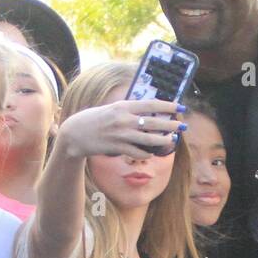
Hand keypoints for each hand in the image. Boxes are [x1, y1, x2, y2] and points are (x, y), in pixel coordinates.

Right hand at [57, 98, 182, 160]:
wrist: (75, 134)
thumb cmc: (93, 119)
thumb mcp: (111, 108)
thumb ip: (127, 109)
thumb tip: (144, 111)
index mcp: (123, 106)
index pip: (151, 104)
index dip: (168, 105)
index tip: (179, 106)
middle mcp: (124, 119)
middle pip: (154, 122)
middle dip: (171, 124)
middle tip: (182, 125)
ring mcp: (122, 134)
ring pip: (149, 139)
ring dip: (163, 140)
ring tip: (171, 140)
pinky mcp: (118, 148)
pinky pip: (138, 152)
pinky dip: (147, 153)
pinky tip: (152, 152)